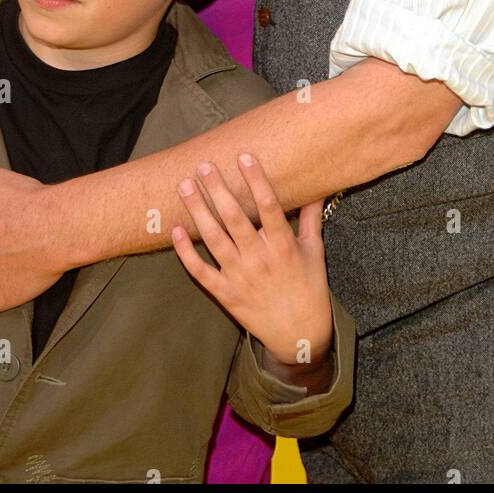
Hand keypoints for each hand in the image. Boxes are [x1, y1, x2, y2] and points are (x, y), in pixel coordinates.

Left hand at [172, 153, 332, 368]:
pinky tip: (176, 230)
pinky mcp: (225, 294)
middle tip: (204, 165)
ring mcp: (240, 278)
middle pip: (235, 219)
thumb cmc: (309, 288)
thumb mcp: (314, 251)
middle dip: (218, 190)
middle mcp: (260, 260)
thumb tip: (317, 188)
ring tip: (185, 186)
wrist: (299, 335)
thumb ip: (311, 218)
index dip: (257, 181)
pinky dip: (186, 252)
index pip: (269, 207)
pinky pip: (200, 271)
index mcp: (284, 247)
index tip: (244, 156)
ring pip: (214, 240)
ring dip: (198, 212)